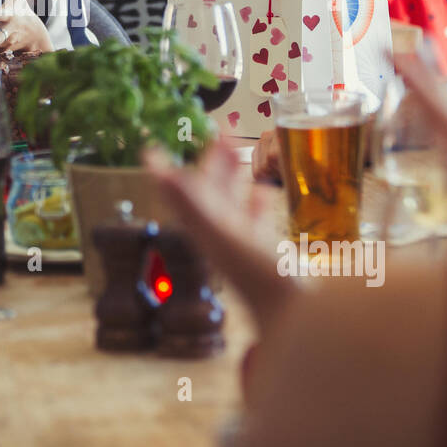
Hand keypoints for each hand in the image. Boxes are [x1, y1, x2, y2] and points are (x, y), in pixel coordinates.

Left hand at [144, 141, 294, 323]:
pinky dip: (257, 202)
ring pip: (233, 203)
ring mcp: (243, 245)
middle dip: (213, 163)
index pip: (181, 193)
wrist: (295, 314)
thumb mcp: (219, 230)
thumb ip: (187, 201)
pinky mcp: (266, 253)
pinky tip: (264, 190)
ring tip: (237, 150)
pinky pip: (257, 222)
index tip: (152, 150)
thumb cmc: (257, 273)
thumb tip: (156, 172)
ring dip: (234, 175)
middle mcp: (220, 236)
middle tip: (220, 132)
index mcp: (205, 228)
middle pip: (210, 194)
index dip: (168, 172)